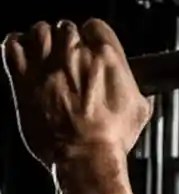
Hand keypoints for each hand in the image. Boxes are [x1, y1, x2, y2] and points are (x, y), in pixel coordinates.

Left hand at [2, 20, 150, 167]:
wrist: (85, 155)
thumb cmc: (111, 138)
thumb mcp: (139, 111)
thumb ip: (135, 89)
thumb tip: (137, 88)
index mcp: (107, 57)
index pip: (96, 26)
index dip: (93, 36)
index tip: (91, 48)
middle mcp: (75, 54)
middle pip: (67, 27)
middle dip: (68, 41)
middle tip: (69, 59)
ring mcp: (47, 64)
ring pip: (40, 31)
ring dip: (43, 39)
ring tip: (46, 53)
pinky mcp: (23, 77)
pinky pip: (12, 44)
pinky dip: (17, 44)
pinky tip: (24, 53)